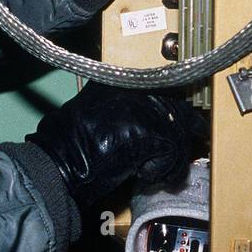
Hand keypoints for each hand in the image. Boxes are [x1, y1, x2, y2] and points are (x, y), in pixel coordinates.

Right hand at [26, 82, 207, 211]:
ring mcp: (144, 106)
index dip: (182, 108)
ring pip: (179, 133)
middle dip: (188, 133)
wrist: (59, 163)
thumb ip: (130, 105)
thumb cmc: (73, 143)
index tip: (192, 122)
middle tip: (191, 147)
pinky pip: (173, 153)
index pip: (169, 86)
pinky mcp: (150, 131)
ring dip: (173, 157)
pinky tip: (145, 175)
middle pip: (180, 108)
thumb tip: (164, 115)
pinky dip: (163, 170)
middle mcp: (136, 84)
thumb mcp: (100, 108)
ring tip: (156, 171)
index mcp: (124, 76)